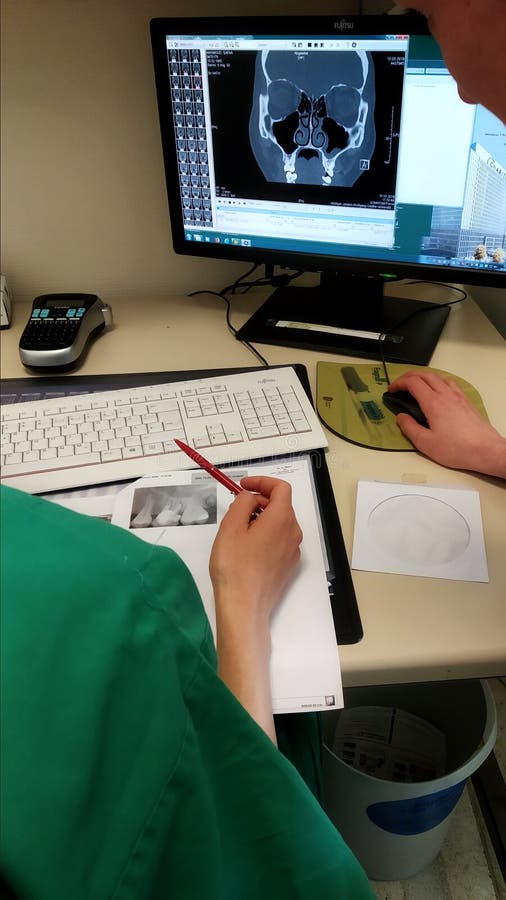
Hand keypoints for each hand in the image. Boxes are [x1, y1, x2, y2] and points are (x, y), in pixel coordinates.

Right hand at [210, 475, 301, 624]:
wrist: (244, 606)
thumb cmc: (234, 566)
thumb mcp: (231, 525)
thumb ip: (243, 502)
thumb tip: (251, 498)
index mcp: (282, 519)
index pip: (281, 488)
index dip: (262, 482)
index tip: (243, 486)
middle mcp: (293, 532)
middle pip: (280, 505)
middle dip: (259, 501)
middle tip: (235, 508)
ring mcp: (293, 550)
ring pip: (279, 523)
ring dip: (261, 518)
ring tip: (238, 529)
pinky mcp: (288, 565)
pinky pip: (279, 540)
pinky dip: (265, 534)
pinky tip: (247, 547)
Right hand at [387, 371, 505, 476]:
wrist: (485, 450)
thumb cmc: (456, 449)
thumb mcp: (425, 443)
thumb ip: (409, 428)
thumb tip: (400, 418)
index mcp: (433, 403)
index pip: (412, 383)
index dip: (399, 383)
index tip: (391, 389)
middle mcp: (446, 395)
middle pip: (425, 375)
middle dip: (409, 376)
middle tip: (400, 385)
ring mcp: (458, 396)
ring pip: (438, 377)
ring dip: (424, 377)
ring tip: (416, 385)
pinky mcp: (466, 401)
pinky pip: (450, 383)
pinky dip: (438, 381)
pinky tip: (438, 390)